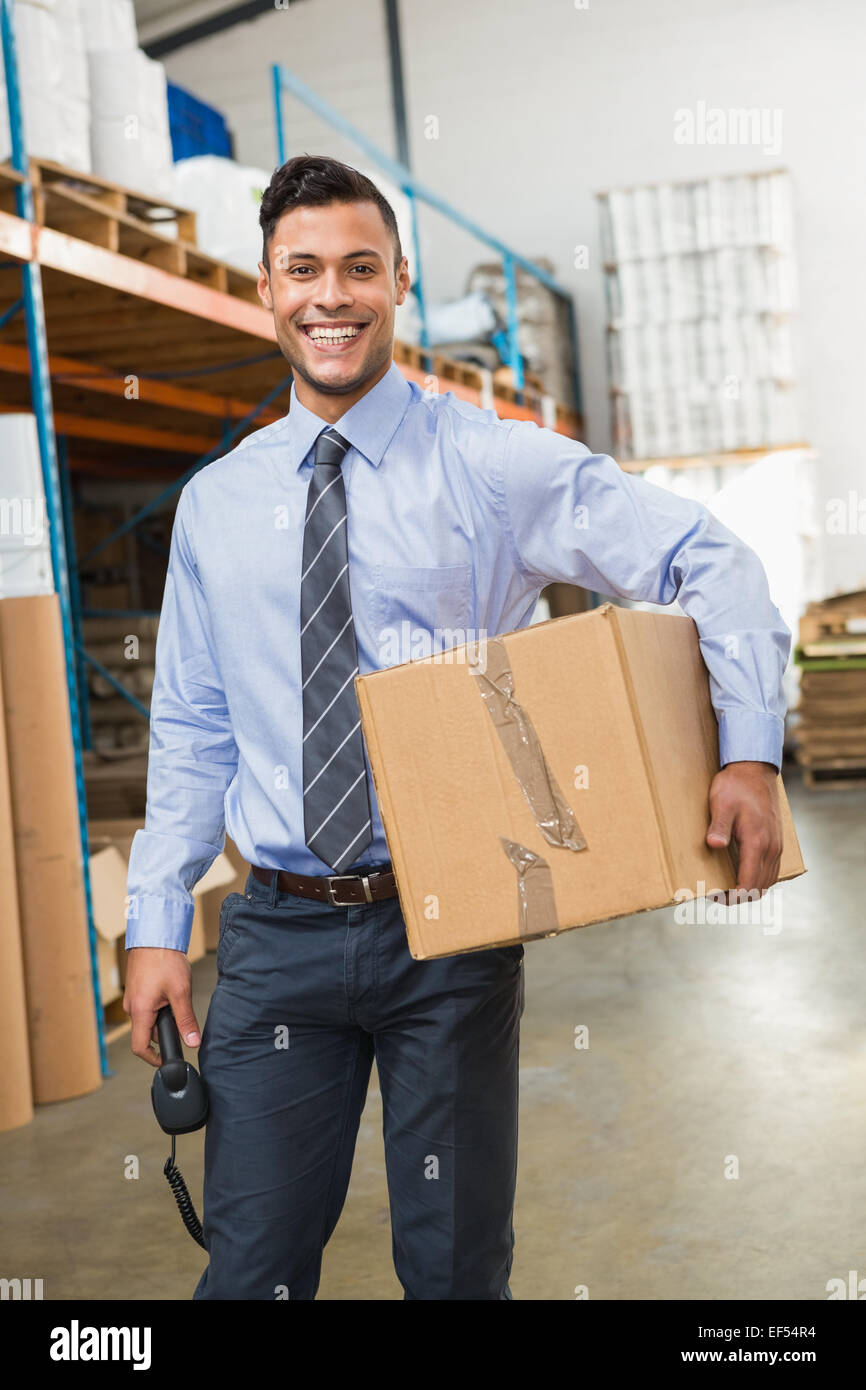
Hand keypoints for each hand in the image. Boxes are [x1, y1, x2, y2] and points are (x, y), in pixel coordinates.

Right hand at [122, 948, 201, 1067]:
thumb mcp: (180, 992)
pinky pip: (146, 1006)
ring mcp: (132, 998)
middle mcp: (131, 1007)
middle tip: (181, 1021)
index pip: (140, 1047)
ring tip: (177, 999)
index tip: (166, 1060)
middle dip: (164, 1031)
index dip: (152, 1058)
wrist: (154, 935)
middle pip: (146, 1033)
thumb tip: (193, 1042)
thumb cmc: (164, 960)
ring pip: (147, 1019)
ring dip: (162, 1016)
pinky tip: (170, 992)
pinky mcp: (136, 990)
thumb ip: (186, 1019)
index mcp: (140, 1011)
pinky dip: (158, 1006)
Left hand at [706, 760, 782, 903]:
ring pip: (768, 880)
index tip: (716, 896)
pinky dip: (760, 879)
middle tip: (718, 895)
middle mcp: (771, 847)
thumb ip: (719, 826)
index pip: (749, 882)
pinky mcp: (777, 840)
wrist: (755, 769)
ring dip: (751, 889)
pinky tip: (744, 875)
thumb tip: (714, 845)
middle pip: (760, 887)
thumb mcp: (721, 804)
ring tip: (729, 888)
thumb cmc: (735, 786)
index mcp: (757, 842)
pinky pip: (772, 870)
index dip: (733, 896)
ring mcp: (776, 844)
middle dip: (740, 896)